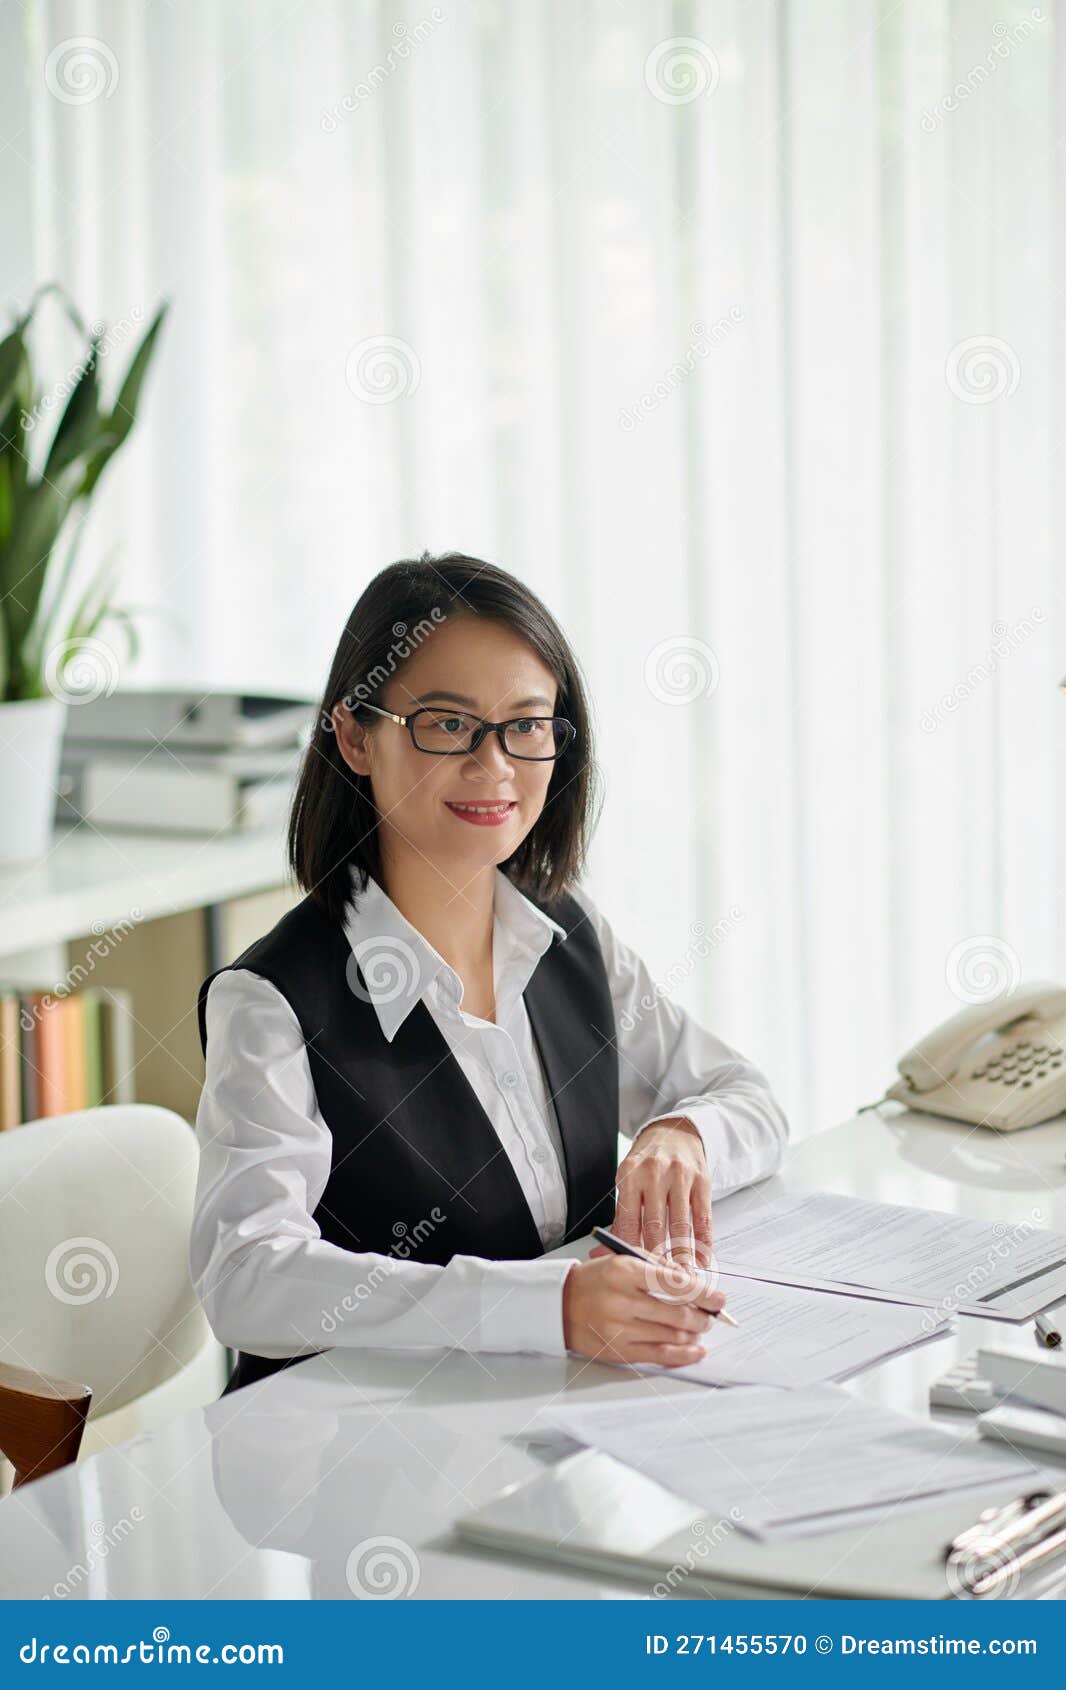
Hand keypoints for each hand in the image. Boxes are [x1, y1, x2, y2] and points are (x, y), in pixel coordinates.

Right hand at [561, 1253, 725, 1366]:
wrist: (560, 1304)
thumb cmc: (596, 1280)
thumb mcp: (624, 1259)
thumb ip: (660, 1269)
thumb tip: (694, 1285)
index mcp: (624, 1272)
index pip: (675, 1284)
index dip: (703, 1294)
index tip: (718, 1299)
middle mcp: (622, 1301)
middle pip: (677, 1314)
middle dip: (702, 1317)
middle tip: (710, 1316)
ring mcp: (620, 1329)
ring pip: (672, 1336)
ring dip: (694, 1334)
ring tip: (700, 1329)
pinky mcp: (619, 1351)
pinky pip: (659, 1356)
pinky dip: (683, 1355)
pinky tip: (695, 1350)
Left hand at [592, 1116, 712, 1267]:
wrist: (675, 1131)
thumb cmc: (648, 1162)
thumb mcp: (628, 1183)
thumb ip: (620, 1220)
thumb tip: (601, 1256)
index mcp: (629, 1176)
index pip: (628, 1221)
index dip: (632, 1251)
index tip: (636, 1274)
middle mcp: (654, 1174)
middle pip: (655, 1226)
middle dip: (658, 1258)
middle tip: (661, 1282)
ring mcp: (679, 1176)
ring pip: (681, 1224)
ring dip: (683, 1255)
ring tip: (683, 1277)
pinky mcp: (702, 1179)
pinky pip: (703, 1216)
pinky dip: (703, 1241)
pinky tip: (703, 1257)